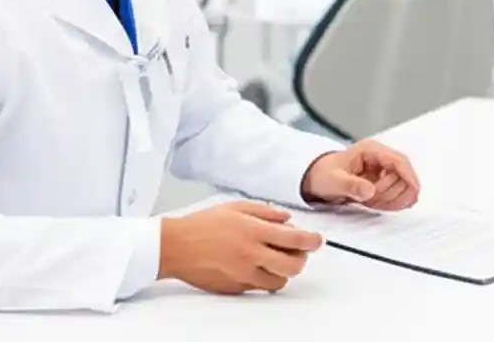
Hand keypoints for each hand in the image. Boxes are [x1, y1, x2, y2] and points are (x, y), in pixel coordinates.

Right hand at [158, 200, 322, 293]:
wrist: (176, 246)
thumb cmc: (202, 225)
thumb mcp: (236, 207)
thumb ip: (266, 212)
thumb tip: (287, 219)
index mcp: (253, 231)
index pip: (295, 240)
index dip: (312, 241)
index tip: (317, 240)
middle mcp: (251, 254)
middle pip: (293, 266)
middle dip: (302, 259)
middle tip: (299, 252)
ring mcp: (244, 274)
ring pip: (280, 282)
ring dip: (284, 271)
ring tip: (277, 259)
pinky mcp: (236, 287)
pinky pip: (261, 287)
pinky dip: (265, 278)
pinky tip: (259, 266)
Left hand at [301, 139, 420, 210]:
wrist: (317, 179)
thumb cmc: (323, 175)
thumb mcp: (333, 181)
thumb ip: (351, 185)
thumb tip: (370, 190)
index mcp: (370, 150)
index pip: (399, 160)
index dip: (409, 176)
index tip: (414, 192)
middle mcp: (380, 157)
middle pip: (403, 175)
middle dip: (392, 192)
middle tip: (372, 200)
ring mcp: (383, 168)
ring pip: (403, 185)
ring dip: (391, 198)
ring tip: (370, 202)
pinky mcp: (384, 180)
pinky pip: (398, 192)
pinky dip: (393, 201)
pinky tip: (379, 204)